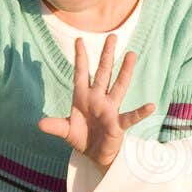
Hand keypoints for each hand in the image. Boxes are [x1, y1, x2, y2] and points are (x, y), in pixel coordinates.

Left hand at [37, 34, 156, 170]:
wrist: (94, 155)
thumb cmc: (82, 138)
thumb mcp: (66, 131)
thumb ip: (55, 126)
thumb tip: (40, 123)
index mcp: (83, 98)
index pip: (81, 73)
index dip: (80, 58)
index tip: (79, 40)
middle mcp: (98, 99)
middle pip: (103, 73)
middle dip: (106, 55)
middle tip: (112, 36)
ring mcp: (109, 110)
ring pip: (118, 87)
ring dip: (124, 71)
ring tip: (131, 55)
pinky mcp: (118, 124)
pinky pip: (130, 117)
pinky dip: (140, 112)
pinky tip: (151, 106)